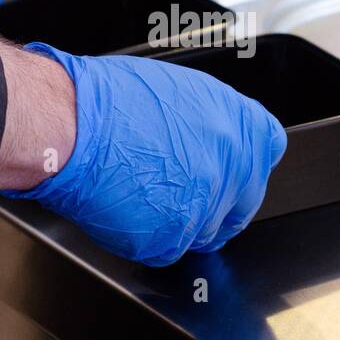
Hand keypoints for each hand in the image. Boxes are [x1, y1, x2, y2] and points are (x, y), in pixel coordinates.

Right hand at [0, 43, 286, 265]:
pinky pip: (168, 248)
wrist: (71, 124)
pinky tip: (127, 208)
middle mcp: (233, 162)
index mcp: (238, 121)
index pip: (268, 150)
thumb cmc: (108, 101)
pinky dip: (147, 238)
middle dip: (217, 205)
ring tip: (142, 194)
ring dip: (179, 222)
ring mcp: (207, 202)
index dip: (247, 165)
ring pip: (206, 230)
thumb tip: (211, 140)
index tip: (234, 172)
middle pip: (244, 202)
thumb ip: (209, 122)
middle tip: (180, 194)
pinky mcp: (175, 235)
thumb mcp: (178, 91)